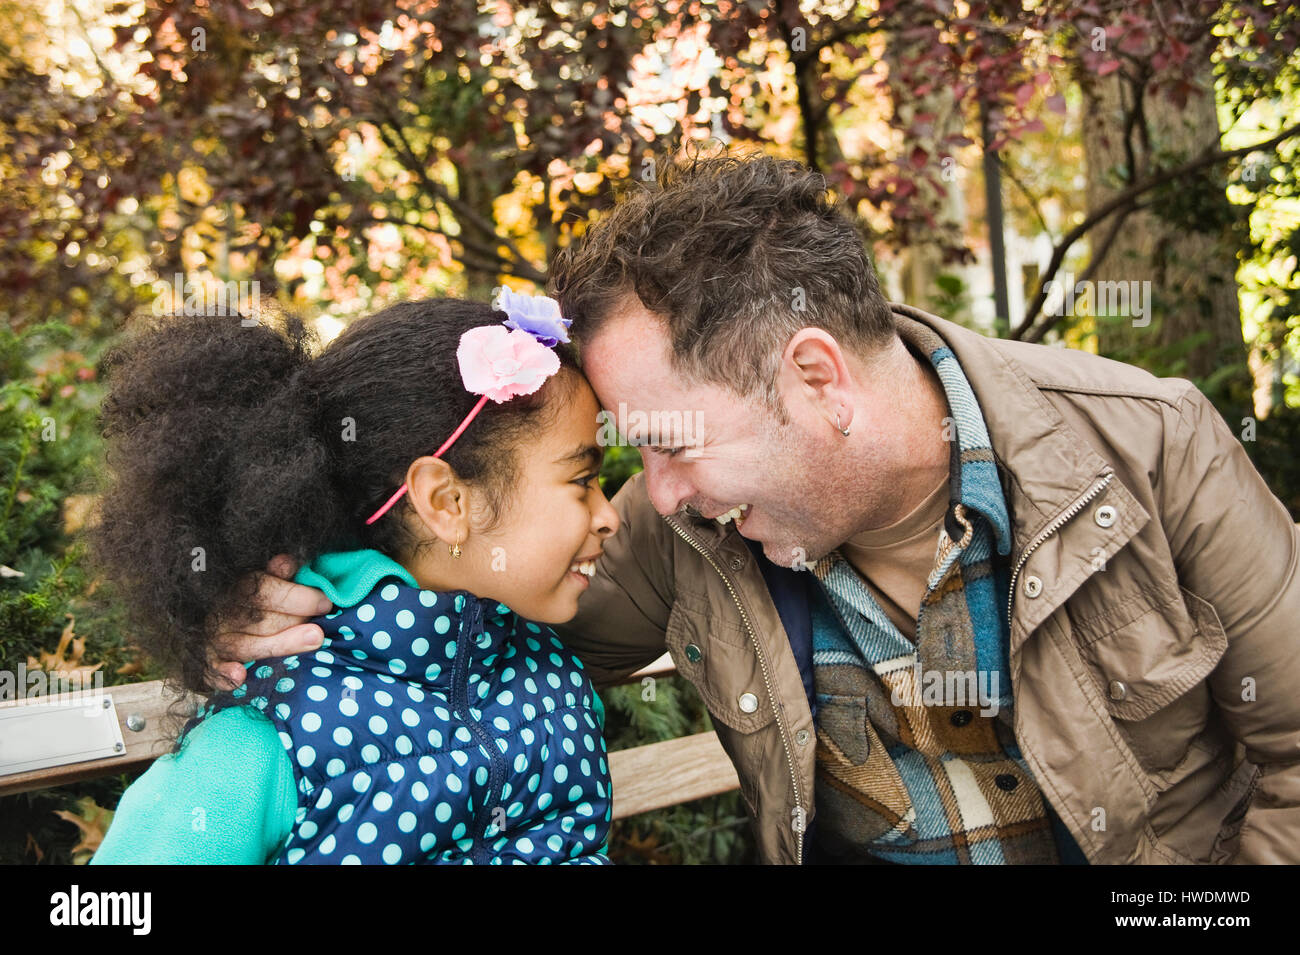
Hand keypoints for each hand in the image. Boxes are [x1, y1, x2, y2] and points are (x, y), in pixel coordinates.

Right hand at [206, 554, 332, 689]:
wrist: (217, 623)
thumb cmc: (254, 604)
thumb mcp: (265, 583)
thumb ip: (278, 575)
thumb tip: (287, 562)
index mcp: (236, 588)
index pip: (265, 591)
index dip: (298, 597)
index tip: (326, 603)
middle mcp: (222, 613)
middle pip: (260, 620)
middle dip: (295, 623)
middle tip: (321, 629)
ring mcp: (214, 639)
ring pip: (244, 645)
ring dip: (281, 644)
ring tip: (313, 639)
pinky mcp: (209, 663)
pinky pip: (214, 670)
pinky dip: (224, 674)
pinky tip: (240, 676)